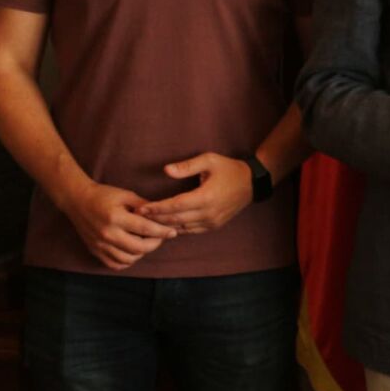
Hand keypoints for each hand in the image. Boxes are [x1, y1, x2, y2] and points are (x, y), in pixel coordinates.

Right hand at [60, 179, 176, 270]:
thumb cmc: (103, 195)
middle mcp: (108, 234)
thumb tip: (161, 215)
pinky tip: (132, 251)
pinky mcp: (95, 251)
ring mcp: (100, 245)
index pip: (145, 228)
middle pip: (139, 247)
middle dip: (155, 244)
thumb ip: (143, 206)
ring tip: (147, 243)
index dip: (162, 231)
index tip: (173, 232)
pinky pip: (115, 264)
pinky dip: (127, 260)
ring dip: (142, 253)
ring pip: (129, 259)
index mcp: (116, 217)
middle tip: (161, 237)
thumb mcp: (125, 195)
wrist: (77, 200)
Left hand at [135, 154, 253, 234]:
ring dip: (164, 226)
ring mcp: (211, 222)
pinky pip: (191, 230)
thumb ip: (186, 166)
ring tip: (147, 222)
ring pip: (182, 227)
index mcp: (205, 197)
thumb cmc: (228, 169)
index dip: (157, 208)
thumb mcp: (209, 160)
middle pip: (175, 220)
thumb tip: (166, 170)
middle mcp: (208, 213)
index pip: (175, 205)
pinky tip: (166, 226)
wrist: (251, 183)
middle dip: (155, 219)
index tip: (141, 208)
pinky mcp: (213, 226)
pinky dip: (177, 228)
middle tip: (138, 216)